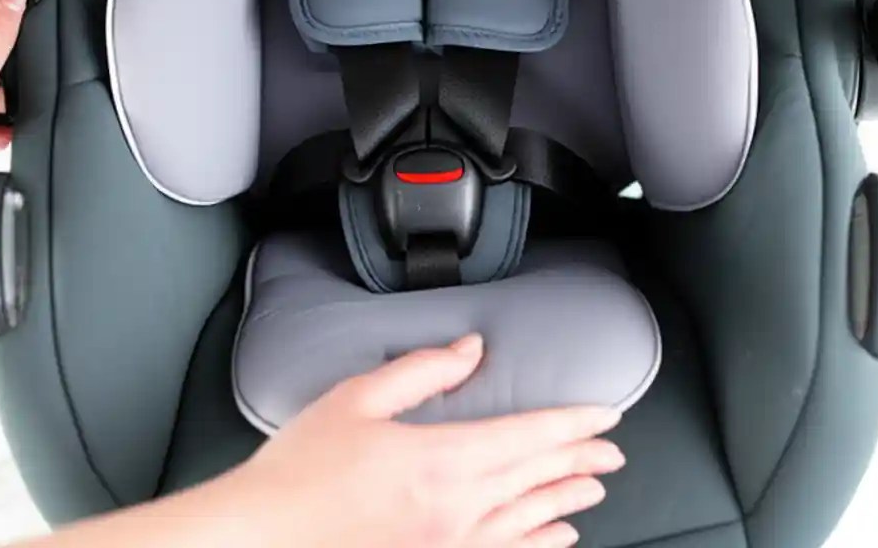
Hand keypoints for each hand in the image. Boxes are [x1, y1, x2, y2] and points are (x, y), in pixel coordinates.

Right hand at [226, 335, 624, 546]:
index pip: (528, 436)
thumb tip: (470, 350)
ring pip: (529, 519)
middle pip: (536, 477)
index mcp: (441, 460)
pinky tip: (557, 536)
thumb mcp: (357, 399)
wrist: (265, 536)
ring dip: (567, 498)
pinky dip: (538, 542)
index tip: (606, 415)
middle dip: (580, 460)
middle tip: (613, 449)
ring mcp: (450, 545)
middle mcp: (457, 509)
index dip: (572, 423)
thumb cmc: (302, 469)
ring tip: (594, 486)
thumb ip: (421, 370)